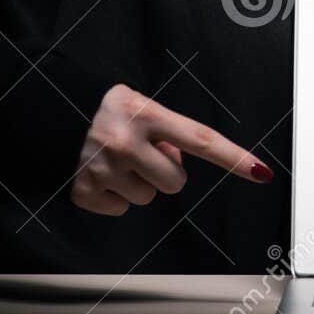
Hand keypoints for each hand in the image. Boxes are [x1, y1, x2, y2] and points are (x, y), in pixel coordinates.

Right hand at [71, 83, 272, 215]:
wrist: (52, 113)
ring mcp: (103, 169)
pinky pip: (121, 209)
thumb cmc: (108, 111)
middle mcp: (124, 141)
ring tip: (118, 161)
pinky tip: (102, 174)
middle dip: (164, 171)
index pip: (201, 140)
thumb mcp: (140, 105)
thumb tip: (183, 161)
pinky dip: (114, 196)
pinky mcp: (85, 192)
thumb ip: (168, 130)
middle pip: (176, 182)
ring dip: (138, 183)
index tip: (261, 172)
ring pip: (149, 198)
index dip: (234, 158)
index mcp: (145, 114)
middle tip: (142, 152)